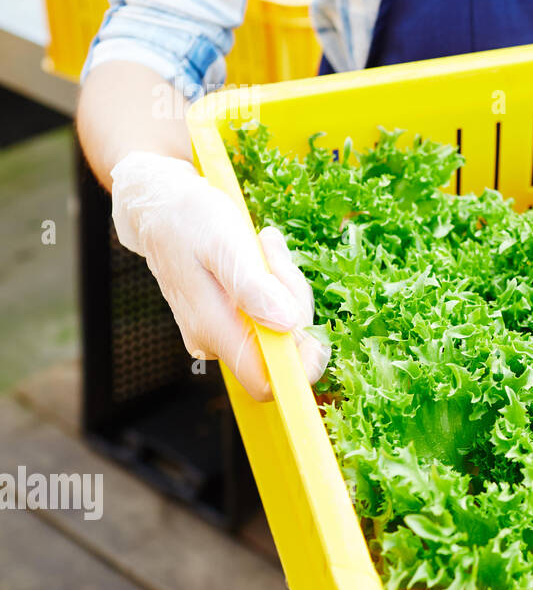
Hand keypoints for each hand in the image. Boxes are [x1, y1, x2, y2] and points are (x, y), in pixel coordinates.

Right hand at [110, 151, 329, 400]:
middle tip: (273, 255)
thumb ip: (253, 287)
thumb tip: (286, 325)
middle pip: (282, 347)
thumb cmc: (190, 219)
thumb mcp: (225, 243)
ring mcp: (220, 330)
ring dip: (284, 286)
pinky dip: (274, 283)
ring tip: (262, 247)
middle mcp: (214, 339)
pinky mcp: (227, 317)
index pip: (265, 382)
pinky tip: (258, 255)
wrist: (159, 207)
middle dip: (293, 302)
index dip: (299, 366)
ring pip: (279, 326)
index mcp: (213, 330)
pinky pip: (268, 311)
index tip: (315, 329)